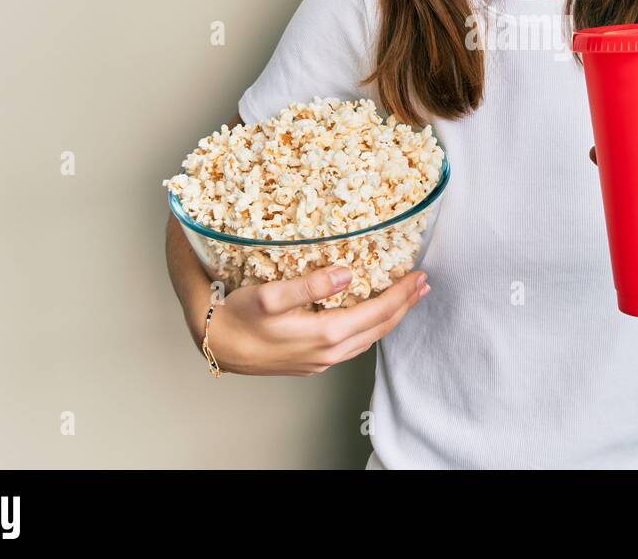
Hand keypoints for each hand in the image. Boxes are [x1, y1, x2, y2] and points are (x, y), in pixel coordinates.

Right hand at [198, 267, 428, 375]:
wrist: (215, 345)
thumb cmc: (238, 317)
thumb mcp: (269, 295)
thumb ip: (309, 285)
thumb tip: (346, 274)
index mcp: (324, 334)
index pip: (376, 313)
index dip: (401, 295)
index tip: (419, 276)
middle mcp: (328, 352)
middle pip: (379, 328)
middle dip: (404, 305)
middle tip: (423, 285)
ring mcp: (320, 360)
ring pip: (367, 339)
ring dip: (390, 318)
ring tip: (405, 299)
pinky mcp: (311, 362)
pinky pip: (352, 345)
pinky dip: (370, 328)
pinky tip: (370, 318)